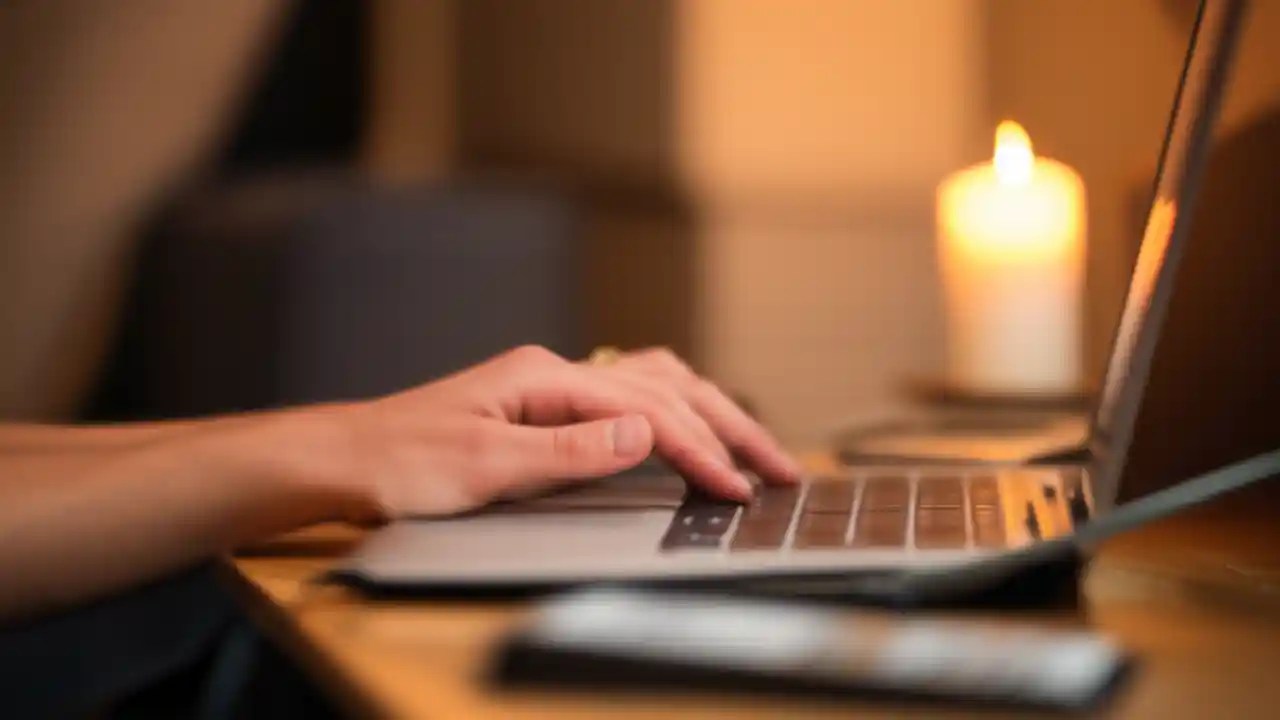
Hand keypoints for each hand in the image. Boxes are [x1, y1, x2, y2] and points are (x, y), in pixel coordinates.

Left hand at [334, 345, 800, 518]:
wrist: (353, 459)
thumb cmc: (406, 463)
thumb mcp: (486, 466)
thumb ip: (570, 450)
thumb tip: (646, 433)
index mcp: (546, 378)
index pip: (647, 411)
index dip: (699, 451)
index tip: (737, 488)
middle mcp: (557, 372)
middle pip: (666, 387)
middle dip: (728, 426)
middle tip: (780, 467)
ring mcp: (553, 386)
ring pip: (654, 384)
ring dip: (708, 414)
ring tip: (752, 447)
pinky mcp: (548, 407)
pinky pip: (630, 397)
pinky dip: (674, 413)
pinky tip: (688, 430)